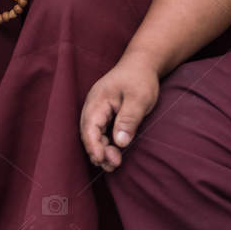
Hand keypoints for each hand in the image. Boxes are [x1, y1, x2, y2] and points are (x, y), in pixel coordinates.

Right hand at [80, 53, 160, 171]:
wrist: (142, 63)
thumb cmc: (140, 79)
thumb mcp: (139, 99)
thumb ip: (129, 120)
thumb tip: (119, 142)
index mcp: (98, 100)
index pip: (89, 127)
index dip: (93, 145)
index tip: (102, 159)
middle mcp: (93, 106)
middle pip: (88, 133)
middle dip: (98, 151)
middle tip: (113, 166)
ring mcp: (97, 109)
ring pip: (93, 134)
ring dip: (101, 149)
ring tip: (114, 164)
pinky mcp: (104, 113)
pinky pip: (99, 131)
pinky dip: (105, 143)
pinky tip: (115, 153)